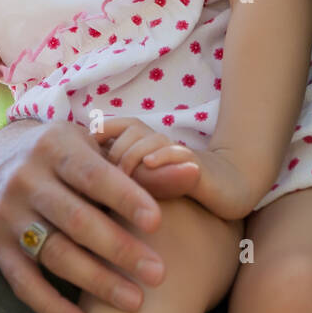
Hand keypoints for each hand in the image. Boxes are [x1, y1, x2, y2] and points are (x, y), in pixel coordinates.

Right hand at [0, 118, 199, 312]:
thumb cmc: (64, 155)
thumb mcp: (96, 147)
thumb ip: (143, 166)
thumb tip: (192, 172)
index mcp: (56, 146)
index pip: (93, 174)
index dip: (125, 198)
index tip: (158, 222)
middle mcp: (27, 178)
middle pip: (76, 219)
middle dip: (119, 248)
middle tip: (158, 272)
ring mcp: (8, 214)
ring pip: (54, 253)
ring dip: (95, 281)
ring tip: (135, 300)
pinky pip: (22, 282)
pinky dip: (50, 306)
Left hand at [93, 119, 257, 221]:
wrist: (229, 186)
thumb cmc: (181, 186)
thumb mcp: (145, 182)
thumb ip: (121, 176)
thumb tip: (82, 182)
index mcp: (147, 143)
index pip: (119, 126)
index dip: (101, 131)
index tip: (84, 146)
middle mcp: (161, 142)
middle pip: (130, 132)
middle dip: (114, 151)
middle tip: (102, 176)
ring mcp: (177, 152)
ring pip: (149, 140)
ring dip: (132, 154)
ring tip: (121, 175)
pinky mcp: (195, 165)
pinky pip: (176, 152)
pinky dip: (161, 156)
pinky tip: (149, 165)